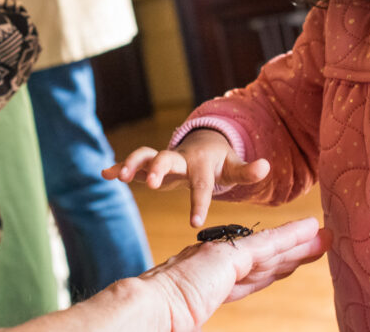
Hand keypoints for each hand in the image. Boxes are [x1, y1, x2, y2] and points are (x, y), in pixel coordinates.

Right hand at [102, 129, 269, 226]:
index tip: (194, 223)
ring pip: (145, 156)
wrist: (204, 146)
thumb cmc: (221, 164)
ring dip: (131, 163)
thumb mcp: (235, 169)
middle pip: (167, 159)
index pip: (201, 185)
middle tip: (151, 183)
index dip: (199, 203)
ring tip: (117, 175)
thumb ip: (248, 171)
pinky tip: (103, 173)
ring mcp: (163, 159)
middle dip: (158, 169)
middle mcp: (180, 159)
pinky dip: (117, 166)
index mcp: (201, 165)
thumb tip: (266, 166)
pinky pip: (132, 163)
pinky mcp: (150, 164)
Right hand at [140, 217, 331, 331]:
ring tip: (324, 236)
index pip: (252, 274)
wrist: (151, 308)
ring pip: (274, 251)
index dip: (276, 266)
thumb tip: (195, 326)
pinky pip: (268, 244)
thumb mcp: (187, 317)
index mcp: (210, 282)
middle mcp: (219, 265)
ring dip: (302, 244)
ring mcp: (225, 258)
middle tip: (320, 241)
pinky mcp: (230, 256)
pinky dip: (291, 236)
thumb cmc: (161, 318)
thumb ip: (196, 316)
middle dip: (296, 251)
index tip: (294, 261)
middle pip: (268, 260)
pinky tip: (311, 230)